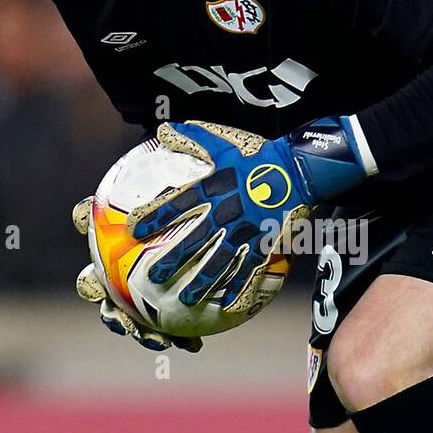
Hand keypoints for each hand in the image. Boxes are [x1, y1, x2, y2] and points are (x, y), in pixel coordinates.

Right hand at [72, 197, 202, 352]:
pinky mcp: (182, 313)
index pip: (92, 275)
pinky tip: (195, 344)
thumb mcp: (158, 191)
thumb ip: (125, 201)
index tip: (98, 290)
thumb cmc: (180, 199)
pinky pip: (180, 330)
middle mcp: (127, 286)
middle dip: (115, 320)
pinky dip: (184, 339)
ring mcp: (153, 302)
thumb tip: (82, 209)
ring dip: (147, 337)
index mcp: (114, 261)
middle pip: (111, 308)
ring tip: (161, 341)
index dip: (90, 287)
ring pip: (142, 327)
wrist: (221, 211)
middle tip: (127, 325)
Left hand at [126, 117, 371, 309]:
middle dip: (173, 259)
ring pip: (221, 260)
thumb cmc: (260, 154)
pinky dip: (241, 287)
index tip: (133, 230)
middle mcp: (227, 211)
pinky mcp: (265, 241)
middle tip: (153, 277)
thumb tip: (163, 126)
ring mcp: (247, 229)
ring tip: (186, 299)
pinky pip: (251, 268)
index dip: (154, 215)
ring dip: (203, 281)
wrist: (299, 168)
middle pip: (195, 239)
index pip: (178, 204)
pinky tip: (230, 306)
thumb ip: (193, 138)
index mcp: (214, 188)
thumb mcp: (224, 142)